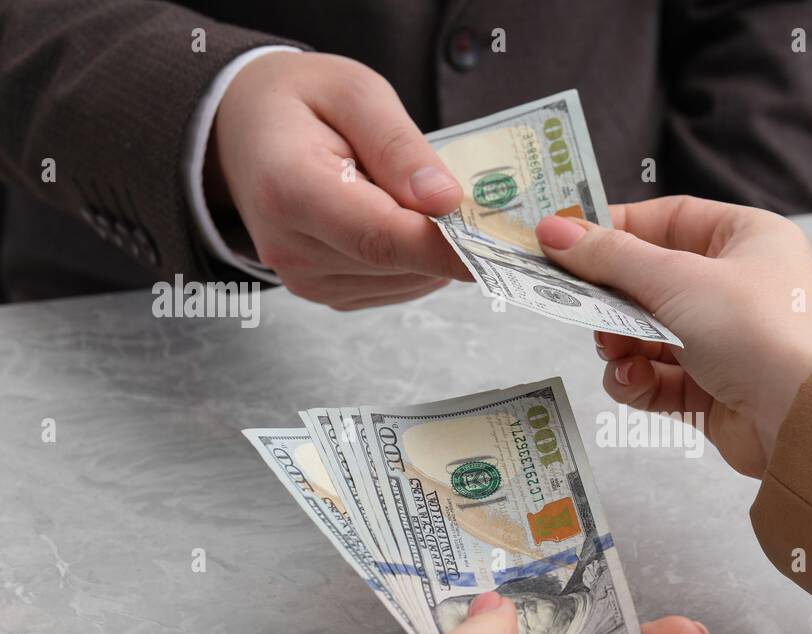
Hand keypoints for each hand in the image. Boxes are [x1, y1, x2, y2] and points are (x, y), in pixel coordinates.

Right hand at [210, 51, 469, 309]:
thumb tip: (446, 201)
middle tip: (472, 199)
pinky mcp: (327, 294)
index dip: (446, 247)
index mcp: (290, 190)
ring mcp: (307, 279)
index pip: (382, 238)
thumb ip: (399, 145)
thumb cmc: (299, 103)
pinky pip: (397, 286)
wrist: (244, 132)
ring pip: (407, 281)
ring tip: (413, 196)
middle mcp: (292, 249)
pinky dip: (417, 260)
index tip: (498, 241)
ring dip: (432, 247)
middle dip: (449, 238)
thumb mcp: (354, 92)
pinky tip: (401, 219)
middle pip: (400, 262)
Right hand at [535, 197, 811, 476]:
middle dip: (612, 299)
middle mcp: (737, 287)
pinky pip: (659, 379)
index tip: (564, 243)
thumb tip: (553, 231)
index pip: (667, 220)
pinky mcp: (714, 392)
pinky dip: (639, 382)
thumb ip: (610, 257)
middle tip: (579, 305)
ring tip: (615, 350)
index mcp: (745, 239)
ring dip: (621, 344)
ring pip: (648, 335)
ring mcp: (725, 342)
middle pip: (650, 282)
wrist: (804, 417)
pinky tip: (633, 383)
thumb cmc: (757, 329)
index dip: (615, 230)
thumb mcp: (676, 278)